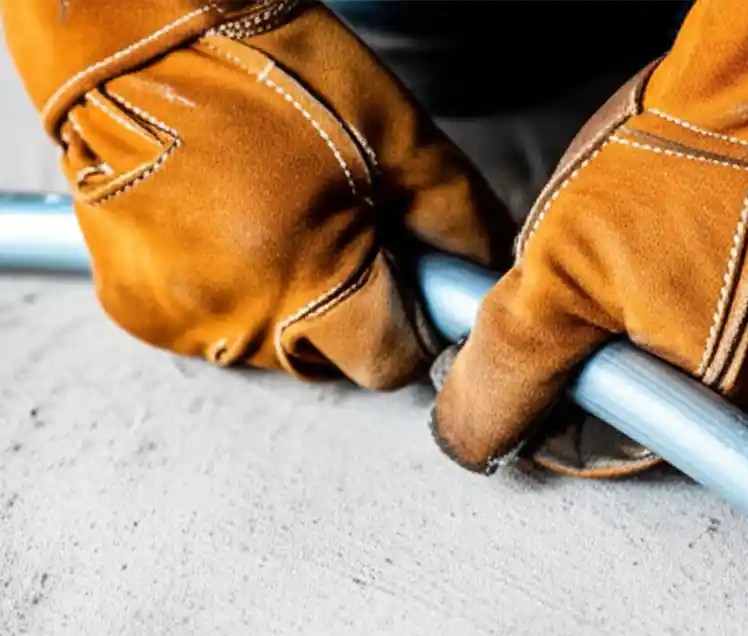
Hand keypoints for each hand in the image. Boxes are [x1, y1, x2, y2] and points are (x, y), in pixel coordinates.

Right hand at [2, 0, 514, 388]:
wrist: (137, 34)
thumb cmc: (273, 70)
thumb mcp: (396, 135)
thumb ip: (455, 218)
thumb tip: (488, 268)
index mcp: (312, 283)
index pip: (390, 361)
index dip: (411, 322)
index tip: (409, 283)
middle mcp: (240, 320)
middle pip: (329, 361)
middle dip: (350, 315)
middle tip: (344, 239)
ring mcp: (179, 318)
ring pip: (266, 349)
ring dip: (285, 306)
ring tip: (279, 223)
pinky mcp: (132, 306)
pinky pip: (204, 326)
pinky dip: (226, 293)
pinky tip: (226, 231)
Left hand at [430, 0, 747, 475]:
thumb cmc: (675, 171)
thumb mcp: (558, 283)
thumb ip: (509, 375)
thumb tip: (469, 442)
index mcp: (703, 400)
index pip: (598, 445)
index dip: (535, 407)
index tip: (504, 353)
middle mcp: (741, 378)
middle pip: (621, 399)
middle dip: (566, 353)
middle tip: (542, 283)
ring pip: (641, 347)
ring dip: (595, 312)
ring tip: (584, 246)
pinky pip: (676, 302)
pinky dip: (632, 280)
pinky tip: (620, 231)